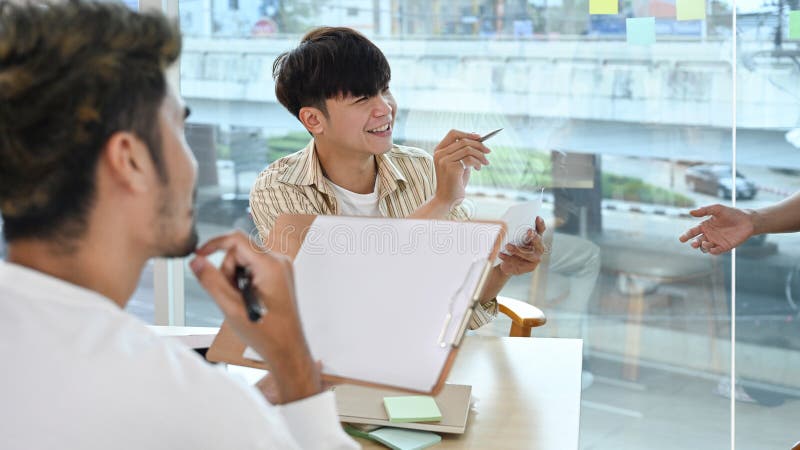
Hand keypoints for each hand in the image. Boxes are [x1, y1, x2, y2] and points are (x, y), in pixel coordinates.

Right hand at [190, 231, 320, 403]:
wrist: (287, 349)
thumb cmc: (265, 333)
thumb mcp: (231, 307)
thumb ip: (212, 281)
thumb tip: (196, 261)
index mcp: (271, 265)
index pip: (237, 239)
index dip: (214, 244)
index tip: (199, 255)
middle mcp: (279, 262)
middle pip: (240, 251)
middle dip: (228, 271)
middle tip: (231, 296)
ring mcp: (281, 268)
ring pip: (245, 260)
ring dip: (235, 278)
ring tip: (241, 302)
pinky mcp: (279, 276)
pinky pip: (253, 269)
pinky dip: (244, 282)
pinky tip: (247, 301)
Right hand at [432, 129, 490, 207]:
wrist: (448, 199)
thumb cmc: (455, 181)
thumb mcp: (460, 163)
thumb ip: (465, 151)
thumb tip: (476, 136)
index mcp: (439, 150)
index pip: (453, 133)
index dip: (467, 133)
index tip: (480, 138)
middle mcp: (440, 154)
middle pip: (463, 140)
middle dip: (479, 145)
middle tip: (488, 152)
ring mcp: (444, 160)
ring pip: (468, 149)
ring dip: (480, 155)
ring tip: (485, 163)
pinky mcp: (451, 168)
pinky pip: (469, 159)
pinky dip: (477, 163)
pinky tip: (478, 168)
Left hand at [498, 216, 546, 275]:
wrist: (507, 264)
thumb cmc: (512, 247)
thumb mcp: (512, 238)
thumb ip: (512, 231)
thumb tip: (504, 223)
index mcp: (536, 237)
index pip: (541, 229)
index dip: (540, 224)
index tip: (537, 218)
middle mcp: (539, 248)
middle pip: (539, 242)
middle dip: (534, 236)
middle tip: (529, 231)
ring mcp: (536, 259)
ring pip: (528, 254)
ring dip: (517, 250)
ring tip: (507, 246)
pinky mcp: (530, 267)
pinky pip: (520, 264)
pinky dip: (509, 259)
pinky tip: (501, 254)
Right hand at [678, 204, 754, 254]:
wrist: (747, 220)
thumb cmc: (731, 213)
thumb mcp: (717, 209)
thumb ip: (704, 210)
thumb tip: (690, 212)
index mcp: (705, 226)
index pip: (693, 232)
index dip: (686, 235)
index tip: (682, 239)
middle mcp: (709, 235)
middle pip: (697, 241)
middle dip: (694, 243)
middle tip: (694, 243)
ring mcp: (716, 242)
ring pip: (705, 248)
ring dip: (703, 247)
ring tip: (706, 243)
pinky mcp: (724, 247)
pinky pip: (716, 251)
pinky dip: (713, 251)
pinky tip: (712, 248)